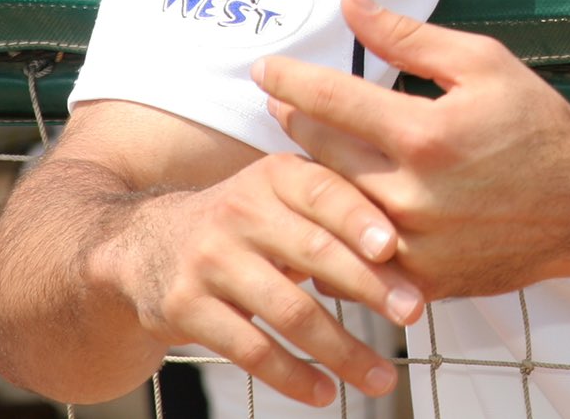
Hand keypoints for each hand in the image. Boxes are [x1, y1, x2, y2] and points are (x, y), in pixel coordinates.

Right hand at [99, 152, 423, 407]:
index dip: (358, 218)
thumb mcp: (283, 193)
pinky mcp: (186, 308)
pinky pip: (249, 349)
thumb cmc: (246, 221)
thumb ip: (341, 203)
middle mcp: (240, 212)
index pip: (324, 192)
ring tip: (382, 376)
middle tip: (413, 314)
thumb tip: (425, 239)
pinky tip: (324, 392)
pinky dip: (292, 376)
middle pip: (313, 252)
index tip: (395, 247)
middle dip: (369, 287)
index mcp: (276, 176)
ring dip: (341, 349)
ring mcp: (210, 261)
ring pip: (287, 311)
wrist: (143, 245)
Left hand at [253, 0, 569, 299]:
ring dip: (310, 177)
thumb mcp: (482, 64)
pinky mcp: (420, 281)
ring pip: (332, 208)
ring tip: (304, 152)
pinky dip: (338, 230)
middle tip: (283, 105)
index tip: (264, 69)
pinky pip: (354, 258)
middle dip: (296, 123)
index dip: (290, 79)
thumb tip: (351, 3)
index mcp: (424, 135)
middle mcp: (411, 196)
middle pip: (321, 154)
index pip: (331, 100)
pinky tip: (334, 208)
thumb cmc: (538, 126)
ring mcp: (412, 246)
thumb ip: (409, 37)